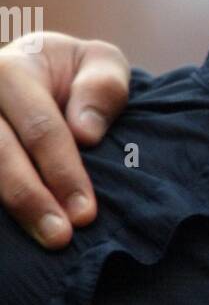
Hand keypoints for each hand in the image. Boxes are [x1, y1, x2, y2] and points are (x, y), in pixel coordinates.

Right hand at [0, 32, 129, 247]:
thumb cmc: (73, 76)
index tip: (85, 212)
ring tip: (44, 240)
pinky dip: (0, 211)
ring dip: (14, 210)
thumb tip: (85, 132)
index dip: (63, 171)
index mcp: (11, 71)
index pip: (39, 126)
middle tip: (61, 237)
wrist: (37, 75)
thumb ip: (103, 86)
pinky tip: (17, 239)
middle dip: (32, 199)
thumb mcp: (100, 64)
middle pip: (0, 154)